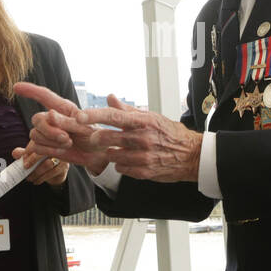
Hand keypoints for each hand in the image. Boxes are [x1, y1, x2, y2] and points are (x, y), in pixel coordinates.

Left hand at [11, 144, 67, 188]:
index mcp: (46, 140)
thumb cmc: (42, 161)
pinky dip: (42, 178)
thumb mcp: (32, 156)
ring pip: (48, 164)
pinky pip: (52, 172)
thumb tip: (15, 153)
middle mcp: (55, 146)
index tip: (23, 160)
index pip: (37, 143)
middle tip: (25, 168)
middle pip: (43, 152)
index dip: (28, 152)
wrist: (57, 171)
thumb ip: (23, 154)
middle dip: (32, 161)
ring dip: (36, 172)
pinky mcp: (64, 166)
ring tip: (29, 178)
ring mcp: (61, 156)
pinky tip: (36, 181)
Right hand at [13, 82, 114, 175]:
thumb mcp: (86, 127)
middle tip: (66, 138)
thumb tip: (50, 114)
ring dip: (51, 142)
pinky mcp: (46, 146)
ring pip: (35, 135)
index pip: (44, 96)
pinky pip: (36, 147)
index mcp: (63, 108)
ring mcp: (48, 133)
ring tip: (68, 144)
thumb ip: (67, 121)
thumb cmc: (96, 137)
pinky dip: (48, 150)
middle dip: (49, 130)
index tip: (16, 87)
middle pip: (37, 119)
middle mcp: (53, 118)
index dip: (30, 90)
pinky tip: (61, 151)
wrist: (97, 155)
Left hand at [79, 96, 200, 183]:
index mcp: (143, 121)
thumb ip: (127, 110)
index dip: (93, 115)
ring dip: (111, 152)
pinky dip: (120, 165)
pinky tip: (129, 160)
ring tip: (120, 149)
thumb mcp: (151, 117)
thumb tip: (110, 98)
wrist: (192, 155)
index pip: (113, 116)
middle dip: (98, 138)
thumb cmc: (171, 133)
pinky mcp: (145, 172)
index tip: (78, 115)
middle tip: (97, 138)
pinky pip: (121, 169)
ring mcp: (143, 156)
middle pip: (107, 138)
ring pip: (112, 155)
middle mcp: (143, 138)